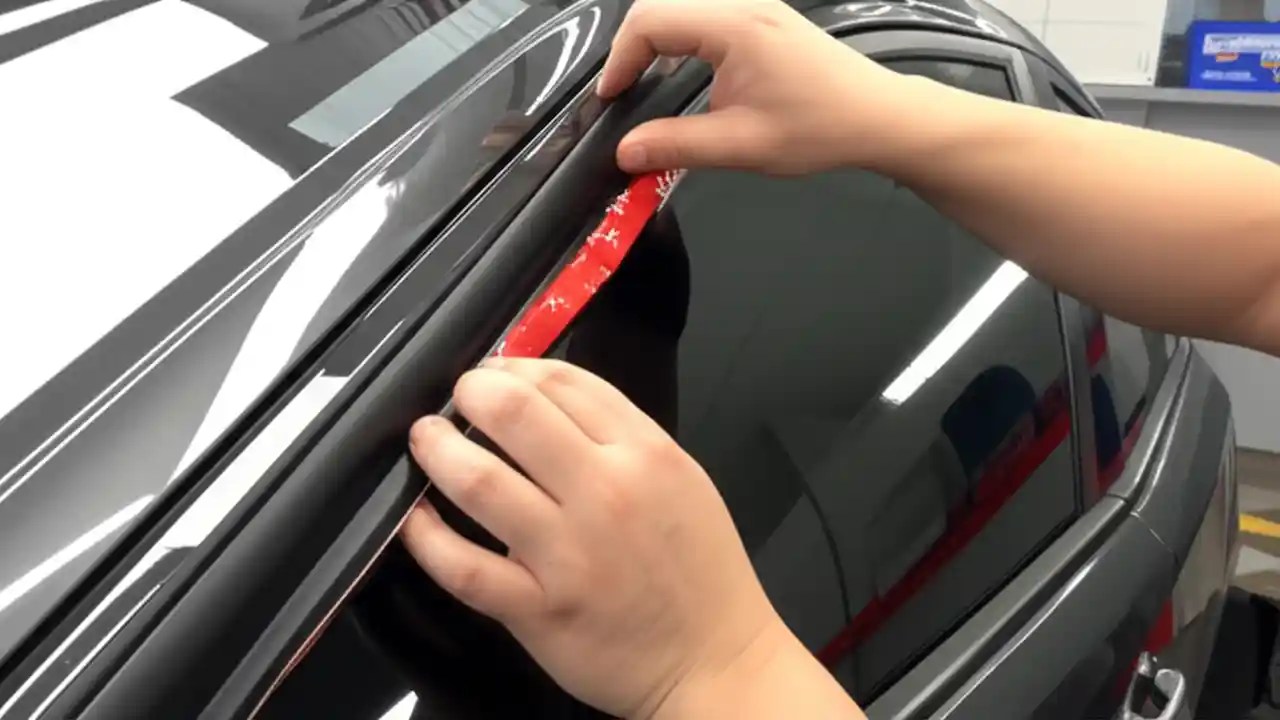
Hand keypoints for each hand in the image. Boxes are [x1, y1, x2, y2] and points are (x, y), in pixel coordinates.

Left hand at [401, 358, 785, 717]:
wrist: (715, 659)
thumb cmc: (698, 571)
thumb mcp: (680, 479)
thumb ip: (619, 438)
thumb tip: (542, 401)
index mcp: (646, 455)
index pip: (565, 382)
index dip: (515, 366)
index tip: (495, 373)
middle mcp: (606, 494)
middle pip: (515, 413)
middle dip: (471, 392)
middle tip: (457, 398)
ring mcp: (569, 554)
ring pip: (479, 481)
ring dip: (438, 450)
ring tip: (426, 440)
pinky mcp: (538, 609)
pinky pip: (463, 567)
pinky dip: (426, 537)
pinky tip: (414, 519)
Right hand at [598, 0, 914, 174]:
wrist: (878, 118)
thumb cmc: (822, 128)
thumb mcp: (742, 145)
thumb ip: (677, 145)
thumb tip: (625, 151)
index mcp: (734, 25)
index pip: (650, 22)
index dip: (620, 61)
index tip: (611, 99)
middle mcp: (743, 4)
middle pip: (660, 8)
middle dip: (632, 49)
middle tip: (622, 94)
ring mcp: (755, 7)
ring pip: (681, 10)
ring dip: (656, 43)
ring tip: (644, 85)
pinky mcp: (763, 19)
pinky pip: (704, 17)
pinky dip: (681, 40)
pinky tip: (680, 73)